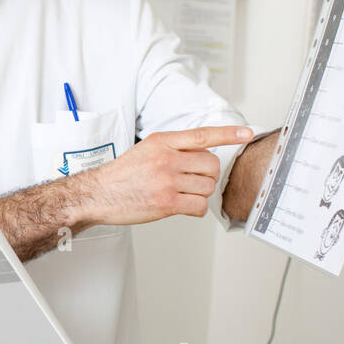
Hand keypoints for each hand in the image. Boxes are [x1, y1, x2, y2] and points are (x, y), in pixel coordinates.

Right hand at [89, 125, 254, 224]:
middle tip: (194, 181)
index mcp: (162, 141)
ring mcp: (167, 181)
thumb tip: (204, 154)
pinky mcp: (166, 203)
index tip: (247, 133)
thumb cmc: (121, 175)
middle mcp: (167, 158)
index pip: (203, 134)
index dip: (228, 134)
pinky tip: (183, 207)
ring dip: (200, 194)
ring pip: (207, 187)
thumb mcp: (146, 150)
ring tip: (182, 194)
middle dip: (208, 175)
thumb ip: (174, 149)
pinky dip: (196, 209)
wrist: (97, 194)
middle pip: (212, 165)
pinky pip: (199, 207)